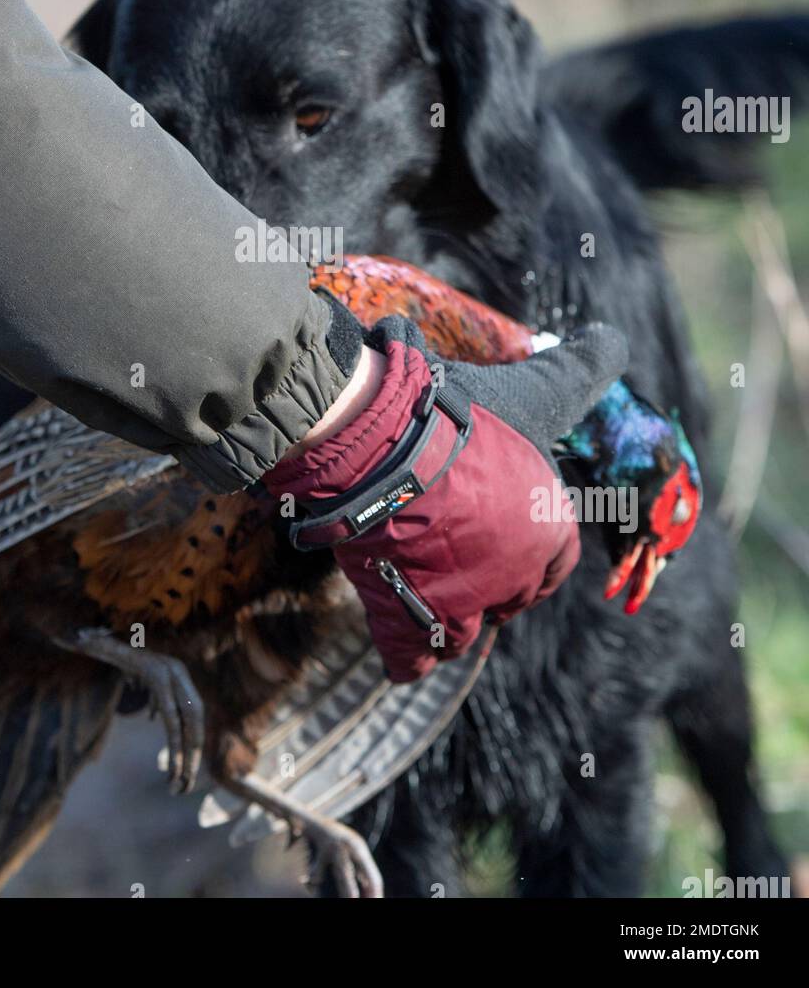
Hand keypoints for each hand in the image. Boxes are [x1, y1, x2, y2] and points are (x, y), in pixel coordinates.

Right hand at [264, 316, 626, 681]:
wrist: (381, 444)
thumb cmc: (462, 419)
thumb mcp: (537, 390)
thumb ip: (580, 369)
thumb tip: (614, 337)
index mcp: (549, 534)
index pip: (555, 557)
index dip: (535, 544)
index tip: (507, 525)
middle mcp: (512, 580)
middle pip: (510, 595)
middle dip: (492, 577)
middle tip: (460, 545)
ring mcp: (458, 608)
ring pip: (463, 634)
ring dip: (450, 615)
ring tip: (423, 579)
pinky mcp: (406, 624)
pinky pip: (410, 658)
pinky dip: (406, 650)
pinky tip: (398, 627)